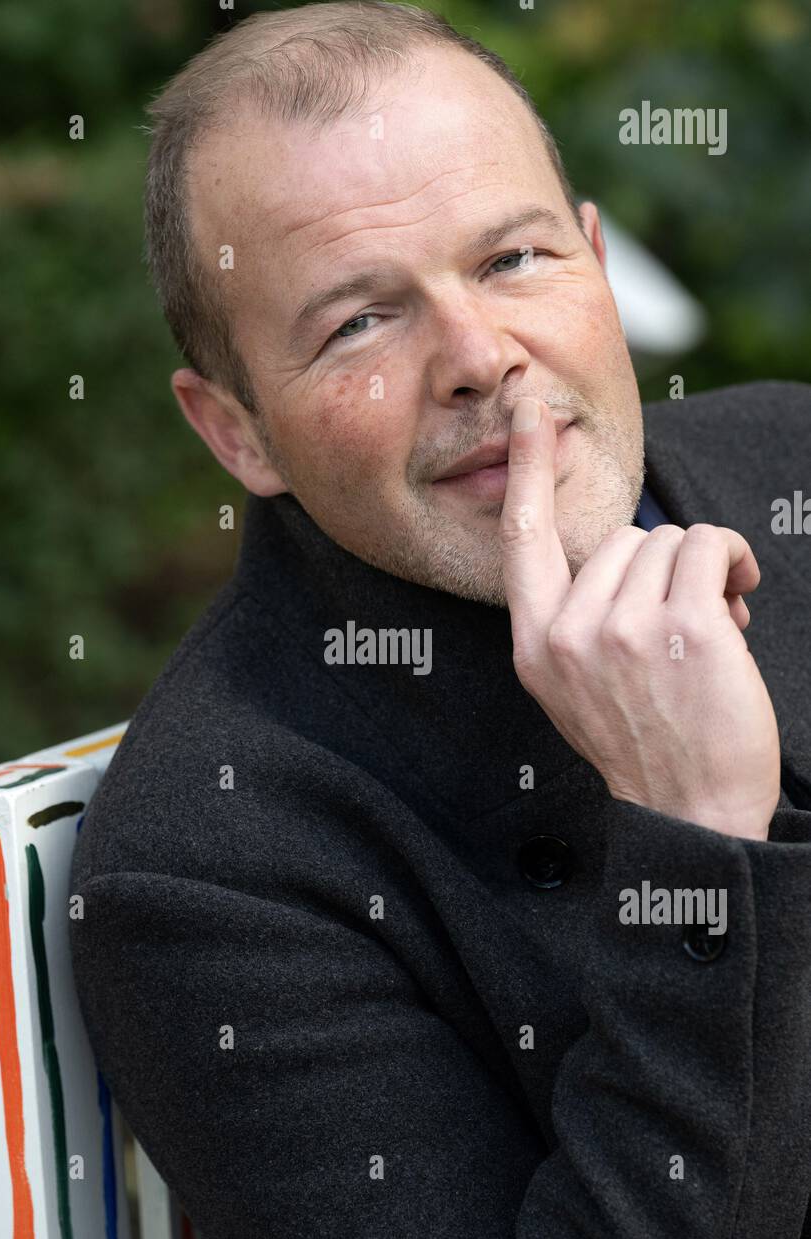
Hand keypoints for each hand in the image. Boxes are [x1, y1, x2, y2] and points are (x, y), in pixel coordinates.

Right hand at [499, 398, 780, 840]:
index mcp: (536, 647)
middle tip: (683, 624)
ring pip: (666, 542)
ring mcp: (620, 629)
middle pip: (619, 539)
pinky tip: (738, 602)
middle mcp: (568, 634)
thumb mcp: (581, 687)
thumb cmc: (650, 745)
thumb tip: (631, 551)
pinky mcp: (679, 626)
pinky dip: (732, 563)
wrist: (695, 809)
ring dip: (701, 572)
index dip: (526, 466)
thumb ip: (580, 619)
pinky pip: (706, 546)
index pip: (522, 538)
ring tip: (710, 630)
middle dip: (661, 571)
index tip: (529, 405)